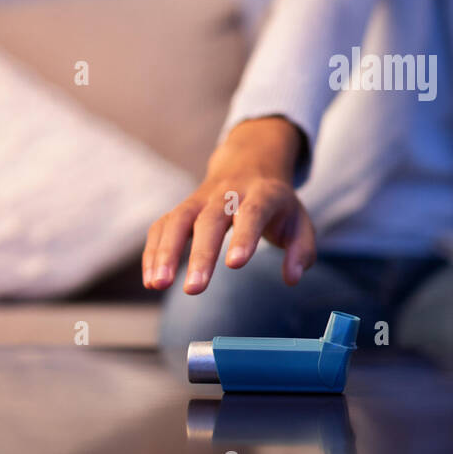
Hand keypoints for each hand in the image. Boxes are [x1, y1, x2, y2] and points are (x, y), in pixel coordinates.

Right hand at [142, 117, 315, 294]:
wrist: (251, 163)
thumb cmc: (276, 203)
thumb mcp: (299, 221)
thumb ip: (301, 250)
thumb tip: (292, 277)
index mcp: (262, 194)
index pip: (252, 213)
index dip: (244, 237)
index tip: (235, 264)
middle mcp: (228, 193)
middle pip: (210, 220)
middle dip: (201, 255)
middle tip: (194, 290)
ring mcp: (201, 198)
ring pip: (178, 220)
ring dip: (165, 252)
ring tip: (158, 285)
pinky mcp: (182, 207)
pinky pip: (162, 226)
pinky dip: (153, 251)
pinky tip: (151, 279)